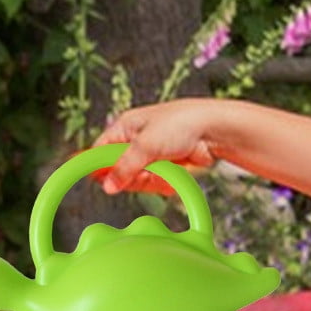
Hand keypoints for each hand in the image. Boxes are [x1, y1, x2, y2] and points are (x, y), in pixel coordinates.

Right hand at [91, 99, 234, 194]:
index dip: (97, 168)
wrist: (214, 130)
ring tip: (166, 168)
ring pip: (137, 181)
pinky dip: (164, 182)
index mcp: (124, 127)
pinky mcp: (164, 168)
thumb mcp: (146, 145)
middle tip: (147, 172)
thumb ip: (124, 168)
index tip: (98, 182)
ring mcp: (150, 156)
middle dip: (133, 176)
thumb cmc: (181, 124)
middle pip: (118, 172)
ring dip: (151, 180)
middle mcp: (134, 142)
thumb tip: (107, 186)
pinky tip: (174, 173)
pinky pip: (155, 184)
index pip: (99, 151)